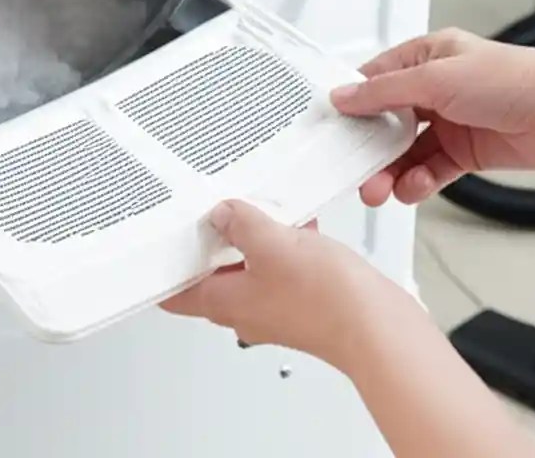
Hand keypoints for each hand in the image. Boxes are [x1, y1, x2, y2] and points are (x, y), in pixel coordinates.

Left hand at [162, 201, 418, 371]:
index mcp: (222, 301)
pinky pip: (282, 267)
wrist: (376, 326)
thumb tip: (221, 213)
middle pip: (211, 273)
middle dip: (212, 239)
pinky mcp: (302, 300)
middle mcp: (245, 308)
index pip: (172, 292)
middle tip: (211, 209)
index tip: (159, 237)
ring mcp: (274, 306)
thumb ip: (240, 223)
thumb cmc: (326, 300)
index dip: (161, 266)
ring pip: (250, 266)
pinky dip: (284, 244)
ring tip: (258, 209)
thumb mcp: (272, 243)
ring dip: (252, 238)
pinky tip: (299, 222)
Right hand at [331, 28, 534, 205]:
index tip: (331, 128)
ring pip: (405, 153)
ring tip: (380, 189)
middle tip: (354, 171)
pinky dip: (418, 182)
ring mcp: (449, 122)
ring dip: (390, 172)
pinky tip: (413, 188)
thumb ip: (385, 92)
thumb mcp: (436, 78)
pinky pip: (429, 171)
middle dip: (368, 150)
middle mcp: (435, 89)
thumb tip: (344, 96)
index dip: (352, 104)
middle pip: (386, 123)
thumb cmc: (513, 79)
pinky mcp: (464, 153)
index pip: (375, 80)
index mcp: (426, 57)